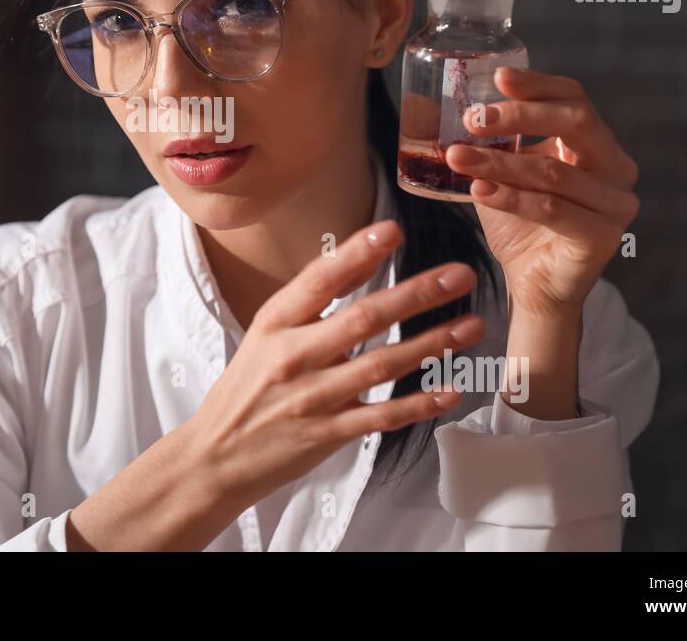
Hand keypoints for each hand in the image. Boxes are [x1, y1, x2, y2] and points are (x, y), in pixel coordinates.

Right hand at [186, 219, 484, 509]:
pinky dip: (418, 404)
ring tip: (471, 325)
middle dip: (416, 294)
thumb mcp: (266, 334)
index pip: (320, 280)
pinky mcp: (327, 434)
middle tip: (459, 275)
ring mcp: (312, 398)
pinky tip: (451, 390)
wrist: (215, 456)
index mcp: (275, 323)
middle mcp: (294, 356)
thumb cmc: (246, 389)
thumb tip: (358, 258)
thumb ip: (311, 302)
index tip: (392, 231)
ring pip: (381, 365)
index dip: (357, 254)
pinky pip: (382, 417)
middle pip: (363, 318)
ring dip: (431, 344)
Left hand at [445, 65, 639, 316]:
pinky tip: (478, 190)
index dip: (537, 84)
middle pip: (575, 122)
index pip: (574, 98)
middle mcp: (615, 167)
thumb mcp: (506, 171)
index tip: (498, 77)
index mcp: (596, 143)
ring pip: (552, 171)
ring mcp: (615, 202)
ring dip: (498, 162)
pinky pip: (551, 209)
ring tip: (456, 157)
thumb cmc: (521, 222)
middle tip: (472, 118)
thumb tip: (453, 105)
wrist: (532, 282)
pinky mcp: (603, 236)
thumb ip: (496, 141)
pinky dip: (510, 197)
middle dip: (519, 116)